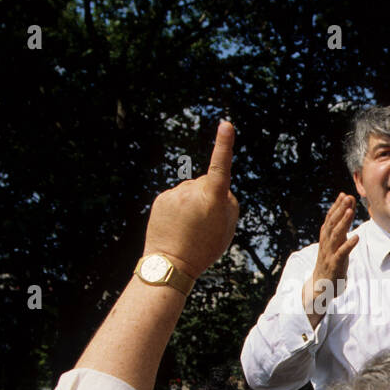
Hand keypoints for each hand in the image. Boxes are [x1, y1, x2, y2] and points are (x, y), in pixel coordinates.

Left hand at [143, 121, 238, 277]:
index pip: (221, 166)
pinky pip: (176, 197)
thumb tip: (219, 187)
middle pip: (207, 183)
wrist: (170, 264)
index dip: (224, 145)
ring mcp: (174, 193)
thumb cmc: (204, 248)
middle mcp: (192, 191)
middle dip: (209, 196)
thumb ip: (228, 202)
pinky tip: (177, 224)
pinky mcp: (161, 198)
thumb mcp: (228, 228)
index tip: (225, 125)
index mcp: (212, 198)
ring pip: (190, 191)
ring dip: (193, 203)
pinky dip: (178, 207)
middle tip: (205, 223)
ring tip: (189, 227)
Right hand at [302, 193, 359, 326]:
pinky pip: (341, 253)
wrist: (319, 288)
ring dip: (343, 222)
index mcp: (326, 239)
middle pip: (332, 224)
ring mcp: (329, 254)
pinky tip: (356, 237)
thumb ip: (340, 233)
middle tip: (347, 197)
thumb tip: (345, 218)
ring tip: (350, 211)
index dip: (337, 207)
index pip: (330, 219)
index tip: (344, 194)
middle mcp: (326, 244)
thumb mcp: (336, 247)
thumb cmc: (330, 266)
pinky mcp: (334, 265)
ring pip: (335, 235)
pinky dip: (348, 245)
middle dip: (340, 209)